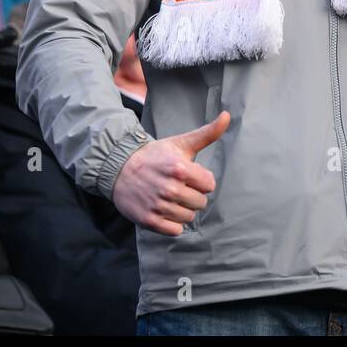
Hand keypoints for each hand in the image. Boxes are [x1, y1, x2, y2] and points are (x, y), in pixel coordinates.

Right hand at [112, 111, 228, 235]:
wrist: (119, 168)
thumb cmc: (154, 155)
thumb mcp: (180, 143)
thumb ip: (207, 133)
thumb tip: (227, 116)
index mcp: (180, 168)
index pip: (210, 185)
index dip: (201, 180)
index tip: (188, 175)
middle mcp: (170, 189)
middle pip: (200, 202)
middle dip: (192, 195)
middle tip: (177, 186)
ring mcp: (158, 206)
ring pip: (189, 217)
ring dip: (182, 209)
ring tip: (168, 197)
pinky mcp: (149, 220)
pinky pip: (175, 230)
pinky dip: (172, 223)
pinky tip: (163, 209)